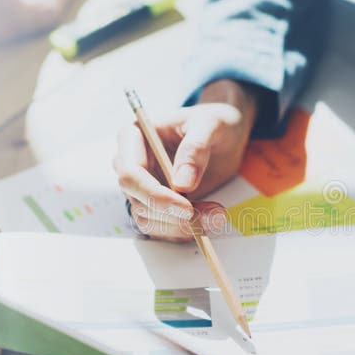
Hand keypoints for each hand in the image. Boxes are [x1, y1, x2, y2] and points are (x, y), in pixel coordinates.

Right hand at [113, 79, 257, 241]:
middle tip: (215, 214)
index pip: (129, 173)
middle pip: (138, 201)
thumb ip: (195, 148)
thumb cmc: (214, 122)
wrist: (225, 136)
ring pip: (150, 220)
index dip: (154, 194)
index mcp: (134, 138)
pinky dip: (186, 231)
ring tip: (219, 215)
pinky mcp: (158, 205)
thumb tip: (181, 184)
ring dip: (184, 227)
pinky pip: (163, 228)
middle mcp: (132, 165)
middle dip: (175, 215)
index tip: (187, 206)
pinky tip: (210, 220)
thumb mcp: (211, 125)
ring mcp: (143, 188)